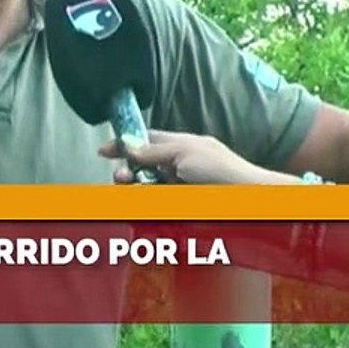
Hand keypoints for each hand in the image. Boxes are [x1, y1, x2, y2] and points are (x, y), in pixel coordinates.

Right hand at [97, 129, 298, 185]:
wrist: (245, 197)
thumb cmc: (220, 169)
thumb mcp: (184, 152)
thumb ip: (154, 151)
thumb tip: (129, 146)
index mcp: (181, 146)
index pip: (147, 140)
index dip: (125, 144)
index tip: (104, 151)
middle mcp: (178, 166)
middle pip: (142, 167)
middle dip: (127, 171)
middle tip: (120, 179)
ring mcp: (179, 187)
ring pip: (147, 187)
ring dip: (133, 188)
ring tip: (128, 189)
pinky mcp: (181, 207)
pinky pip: (156, 205)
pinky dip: (144, 204)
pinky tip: (139, 203)